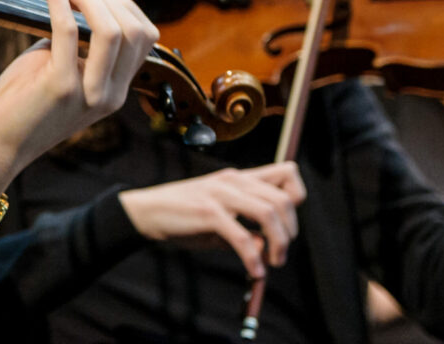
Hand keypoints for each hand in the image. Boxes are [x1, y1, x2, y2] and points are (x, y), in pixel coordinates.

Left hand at [0, 0, 157, 204]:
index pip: (145, 36)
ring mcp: (89, 92)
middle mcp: (111, 93)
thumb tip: (75, 1)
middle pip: (133, 29)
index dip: (122, 6)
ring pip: (110, 29)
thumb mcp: (60, 69)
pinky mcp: (60, 87)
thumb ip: (76, 42)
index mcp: (116, 89)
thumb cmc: (22, 104)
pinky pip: (68, 30)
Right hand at [118, 162, 305, 279]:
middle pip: (283, 200)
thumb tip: (266, 245)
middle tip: (279, 253)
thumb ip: (245, 226)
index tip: (287, 223)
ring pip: (269, 214)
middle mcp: (234, 180)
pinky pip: (242, 237)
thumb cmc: (184, 215)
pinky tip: (254, 271)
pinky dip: (254, 259)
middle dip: (290, 231)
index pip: (287, 172)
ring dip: (278, 244)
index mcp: (239, 177)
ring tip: (272, 262)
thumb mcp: (220, 216)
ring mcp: (221, 194)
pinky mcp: (208, 212)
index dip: (296, 198)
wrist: (146, 212)